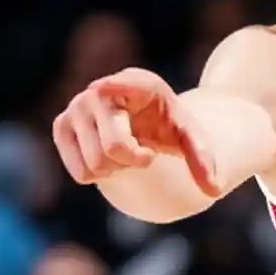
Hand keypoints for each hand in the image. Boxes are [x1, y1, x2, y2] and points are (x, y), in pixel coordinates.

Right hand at [51, 68, 214, 193]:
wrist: (144, 120)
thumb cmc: (169, 126)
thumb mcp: (190, 138)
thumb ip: (203, 160)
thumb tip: (214, 190)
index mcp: (137, 83)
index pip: (114, 89)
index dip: (113, 97)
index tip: (101, 91)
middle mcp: (100, 90)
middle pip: (112, 149)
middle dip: (132, 160)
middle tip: (142, 151)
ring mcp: (76, 106)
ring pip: (94, 164)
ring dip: (115, 169)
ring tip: (124, 150)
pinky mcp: (61, 125)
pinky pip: (79, 172)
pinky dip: (96, 174)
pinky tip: (106, 155)